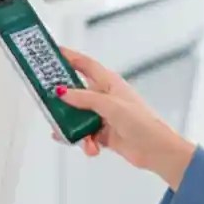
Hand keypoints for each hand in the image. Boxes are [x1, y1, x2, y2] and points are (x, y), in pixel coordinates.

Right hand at [52, 47, 196, 189]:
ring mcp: (102, 115)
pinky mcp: (102, 133)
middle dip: (62, 99)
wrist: (156, 150)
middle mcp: (104, 97)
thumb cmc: (143, 123)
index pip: (84, 64)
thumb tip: (63, 93)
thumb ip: (84, 98)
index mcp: (109, 83)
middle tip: (47, 102)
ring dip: (74, 128)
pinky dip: (83, 141)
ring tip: (72, 135)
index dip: (69, 57)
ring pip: (76, 117)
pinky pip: (83, 134)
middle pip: (75, 92)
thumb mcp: (110, 105)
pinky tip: (89, 147)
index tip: (52, 53)